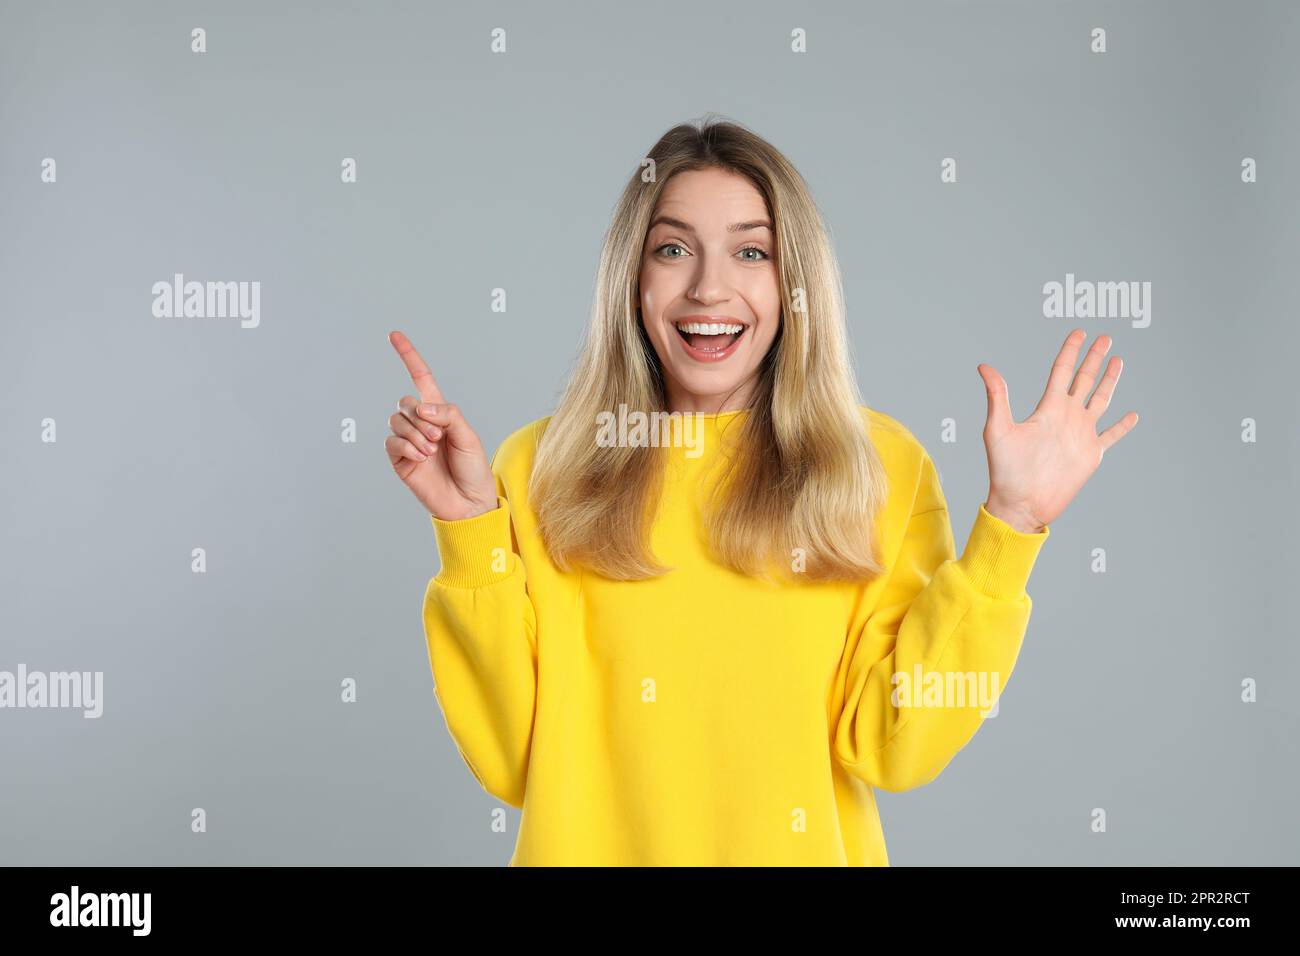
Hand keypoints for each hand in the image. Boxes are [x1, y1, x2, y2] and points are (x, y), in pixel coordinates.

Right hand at [386, 331, 498, 520]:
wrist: (468, 502)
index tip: (394, 335)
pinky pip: (392, 442)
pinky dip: (406, 447)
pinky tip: (420, 458)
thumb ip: (448, 415)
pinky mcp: (399, 459)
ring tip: (432, 451)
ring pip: (397, 420)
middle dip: (421, 417)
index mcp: (440, 413)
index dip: (409, 357)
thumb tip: (421, 407)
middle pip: (406, 402)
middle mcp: (421, 424)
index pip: (420, 378)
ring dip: (415, 434)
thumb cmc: (473, 469)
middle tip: (438, 438)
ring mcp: (408, 441)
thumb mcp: (468, 436)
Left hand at [976, 329, 1138, 532]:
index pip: (1062, 371)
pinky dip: (1122, 426)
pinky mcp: (1091, 454)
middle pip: (1084, 379)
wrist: (1021, 503)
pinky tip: (1132, 415)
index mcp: (1047, 408)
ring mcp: (1080, 434)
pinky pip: (1111, 435)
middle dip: (1095, 358)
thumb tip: (983, 366)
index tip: (1080, 332)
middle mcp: (1066, 417)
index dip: (1071, 351)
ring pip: (1100, 400)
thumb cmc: (1005, 470)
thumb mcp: (997, 429)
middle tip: (1105, 337)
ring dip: (1110, 381)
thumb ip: (997, 397)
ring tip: (1118, 361)